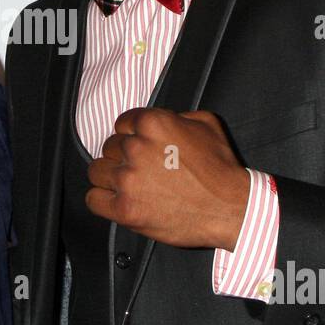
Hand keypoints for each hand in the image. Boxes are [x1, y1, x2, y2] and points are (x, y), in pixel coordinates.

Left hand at [86, 108, 249, 248]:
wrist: (230, 209)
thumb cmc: (220, 171)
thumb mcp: (206, 124)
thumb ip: (176, 116)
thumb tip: (162, 119)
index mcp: (152, 124)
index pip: (121, 124)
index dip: (131, 136)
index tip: (139, 148)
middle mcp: (136, 148)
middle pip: (109, 148)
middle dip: (123, 157)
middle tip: (142, 169)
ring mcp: (128, 180)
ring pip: (97, 171)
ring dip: (110, 177)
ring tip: (129, 185)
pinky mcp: (125, 209)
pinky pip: (93, 199)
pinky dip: (102, 200)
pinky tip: (117, 200)